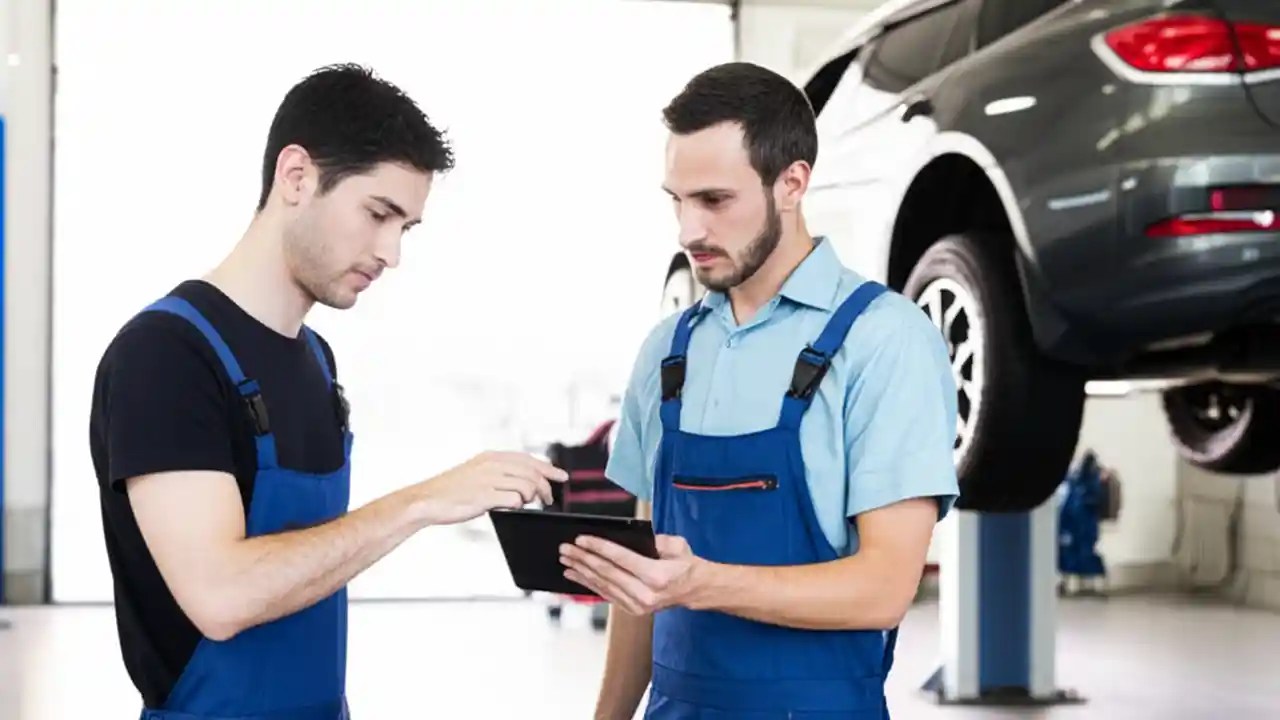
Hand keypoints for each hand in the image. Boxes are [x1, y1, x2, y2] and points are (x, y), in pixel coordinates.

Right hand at [416, 451, 567, 524]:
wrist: (426, 500)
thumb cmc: (450, 491)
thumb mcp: (475, 472)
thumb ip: (497, 473)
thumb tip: (523, 482)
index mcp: (490, 457)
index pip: (528, 459)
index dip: (548, 467)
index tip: (562, 476)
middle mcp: (492, 464)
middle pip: (532, 472)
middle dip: (545, 486)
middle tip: (548, 499)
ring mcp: (488, 480)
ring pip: (527, 486)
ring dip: (533, 497)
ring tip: (529, 504)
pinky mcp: (484, 496)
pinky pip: (514, 499)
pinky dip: (518, 505)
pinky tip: (513, 507)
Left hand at [560, 534, 701, 615]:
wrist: (695, 590)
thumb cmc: (685, 564)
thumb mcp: (678, 545)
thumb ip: (657, 540)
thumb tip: (631, 537)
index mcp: (656, 576)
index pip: (620, 559)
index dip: (598, 548)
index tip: (581, 539)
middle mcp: (645, 594)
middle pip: (607, 573)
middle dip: (583, 559)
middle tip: (565, 549)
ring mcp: (637, 605)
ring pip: (603, 585)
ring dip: (581, 572)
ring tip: (565, 561)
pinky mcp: (632, 610)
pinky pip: (606, 594)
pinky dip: (589, 584)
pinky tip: (576, 575)